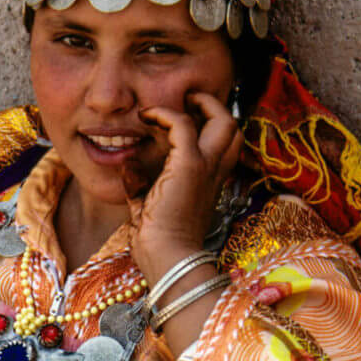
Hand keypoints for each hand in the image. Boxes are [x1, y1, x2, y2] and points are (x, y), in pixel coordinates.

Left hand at [122, 90, 242, 282]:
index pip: (226, 147)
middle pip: (233, 128)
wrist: (168, 260)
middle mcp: (214, 173)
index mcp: (209, 184)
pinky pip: (182, 124)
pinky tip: (146, 116)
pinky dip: (165, 114)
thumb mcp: (149, 210)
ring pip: (223, 120)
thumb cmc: (158, 246)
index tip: (186, 120)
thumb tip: (128, 166)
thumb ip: (140, 188)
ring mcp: (205, 168)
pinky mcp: (188, 165)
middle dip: (213, 107)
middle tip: (187, 101)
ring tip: (176, 101)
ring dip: (201, 103)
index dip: (211, 128)